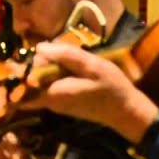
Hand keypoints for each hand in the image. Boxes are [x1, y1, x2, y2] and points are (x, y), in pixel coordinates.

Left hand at [22, 43, 158, 142]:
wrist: (124, 111)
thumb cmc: (112, 88)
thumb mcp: (92, 66)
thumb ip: (65, 56)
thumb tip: (39, 47)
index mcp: (54, 91)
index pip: (34, 65)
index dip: (47, 55)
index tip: (65, 54)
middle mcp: (48, 101)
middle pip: (36, 72)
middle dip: (51, 62)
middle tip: (74, 61)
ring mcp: (53, 105)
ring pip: (43, 78)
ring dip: (56, 69)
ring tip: (78, 69)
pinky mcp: (59, 105)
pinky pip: (48, 87)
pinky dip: (54, 78)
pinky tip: (69, 73)